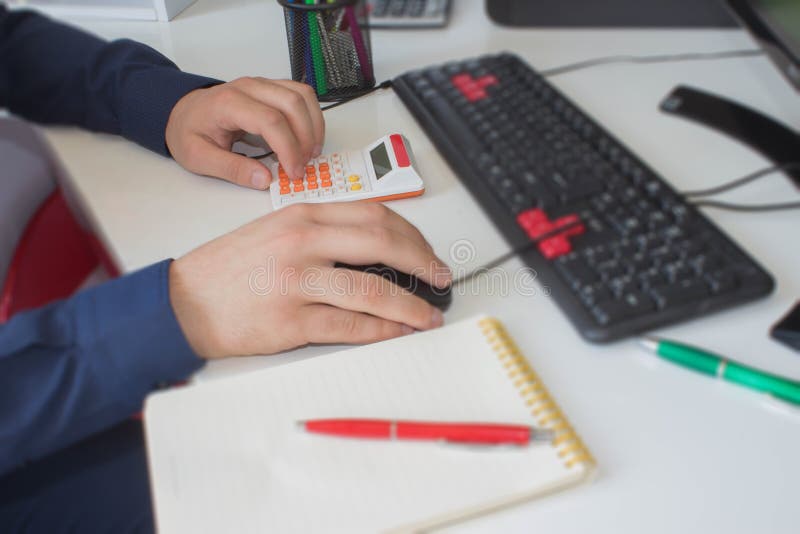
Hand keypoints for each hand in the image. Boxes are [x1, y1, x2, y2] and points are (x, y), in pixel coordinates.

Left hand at [165, 77, 323, 189]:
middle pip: (292, 103)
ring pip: (302, 95)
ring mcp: (262, 84)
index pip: (271, 120)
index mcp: (228, 103)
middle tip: (303, 166)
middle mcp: (249, 87)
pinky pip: (301, 95)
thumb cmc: (189, 132)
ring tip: (310, 154)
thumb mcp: (199, 158)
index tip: (293, 172)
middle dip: (305, 138)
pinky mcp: (271, 88)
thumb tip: (264, 180)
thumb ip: (232, 169)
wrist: (182, 112)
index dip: (288, 148)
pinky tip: (308, 139)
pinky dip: (311, 117)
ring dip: (313, 126)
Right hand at [169, 203, 451, 358]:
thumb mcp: (275, 231)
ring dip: (410, 305)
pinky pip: (350, 326)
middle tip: (440, 279)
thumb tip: (376, 248)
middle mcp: (303, 242)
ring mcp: (298, 282)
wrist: (184, 302)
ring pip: (372, 289)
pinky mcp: (292, 321)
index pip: (373, 215)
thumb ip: (322, 233)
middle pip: (382, 244)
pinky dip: (382, 330)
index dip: (411, 235)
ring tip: (428, 316)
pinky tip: (398, 333)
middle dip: (422, 262)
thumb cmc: (230, 268)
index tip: (427, 250)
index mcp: (302, 215)